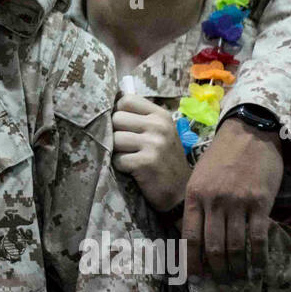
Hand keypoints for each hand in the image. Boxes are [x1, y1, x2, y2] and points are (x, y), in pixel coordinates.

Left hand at [110, 95, 191, 210]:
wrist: (180, 191)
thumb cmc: (165, 159)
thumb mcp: (160, 132)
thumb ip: (140, 118)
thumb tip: (110, 103)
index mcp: (161, 115)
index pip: (126, 100)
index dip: (119, 113)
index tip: (124, 126)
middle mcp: (158, 126)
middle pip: (116, 119)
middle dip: (116, 133)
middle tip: (128, 147)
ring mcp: (153, 144)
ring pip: (114, 139)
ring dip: (117, 151)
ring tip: (131, 158)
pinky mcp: (145, 162)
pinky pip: (117, 159)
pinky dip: (120, 166)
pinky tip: (133, 170)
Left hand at [182, 117, 282, 281]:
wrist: (250, 133)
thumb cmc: (222, 157)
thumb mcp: (199, 177)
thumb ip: (196, 204)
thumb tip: (193, 237)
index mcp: (194, 195)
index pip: (188, 236)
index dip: (190, 261)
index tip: (193, 276)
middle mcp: (213, 201)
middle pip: (211, 246)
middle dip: (214, 269)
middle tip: (218, 281)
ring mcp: (237, 202)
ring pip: (234, 246)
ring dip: (235, 267)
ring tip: (236, 278)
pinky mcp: (260, 202)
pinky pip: (257, 238)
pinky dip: (257, 258)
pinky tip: (256, 267)